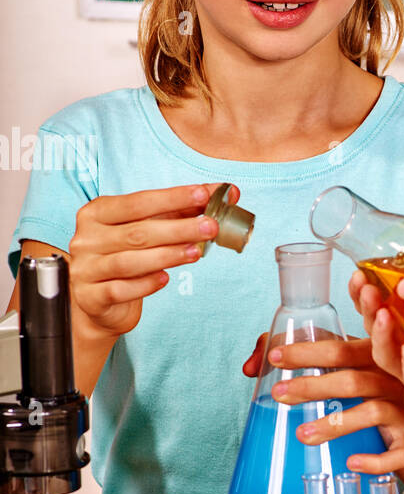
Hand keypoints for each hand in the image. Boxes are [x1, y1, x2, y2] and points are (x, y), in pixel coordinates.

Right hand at [69, 183, 234, 336]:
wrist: (98, 301)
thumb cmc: (127, 256)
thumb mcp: (149, 229)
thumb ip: (182, 211)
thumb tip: (227, 193)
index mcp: (97, 214)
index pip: (138, 202)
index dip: (171, 198)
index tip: (203, 194)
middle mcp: (86, 239)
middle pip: (137, 233)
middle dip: (178, 229)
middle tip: (210, 227)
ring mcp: (86, 269)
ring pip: (129, 261)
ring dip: (167, 255)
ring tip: (196, 252)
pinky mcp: (91, 297)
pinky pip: (120, 290)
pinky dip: (146, 284)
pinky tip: (166, 279)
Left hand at [243, 332, 403, 473]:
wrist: (399, 416)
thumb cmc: (358, 384)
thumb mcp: (332, 364)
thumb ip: (291, 356)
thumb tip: (251, 368)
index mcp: (372, 355)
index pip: (340, 349)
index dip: (307, 352)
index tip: (275, 358)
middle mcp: (391, 380)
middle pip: (353, 381)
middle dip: (313, 387)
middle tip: (278, 394)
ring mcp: (401, 412)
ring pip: (371, 414)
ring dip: (335, 425)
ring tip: (301, 435)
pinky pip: (397, 453)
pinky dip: (375, 459)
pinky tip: (352, 462)